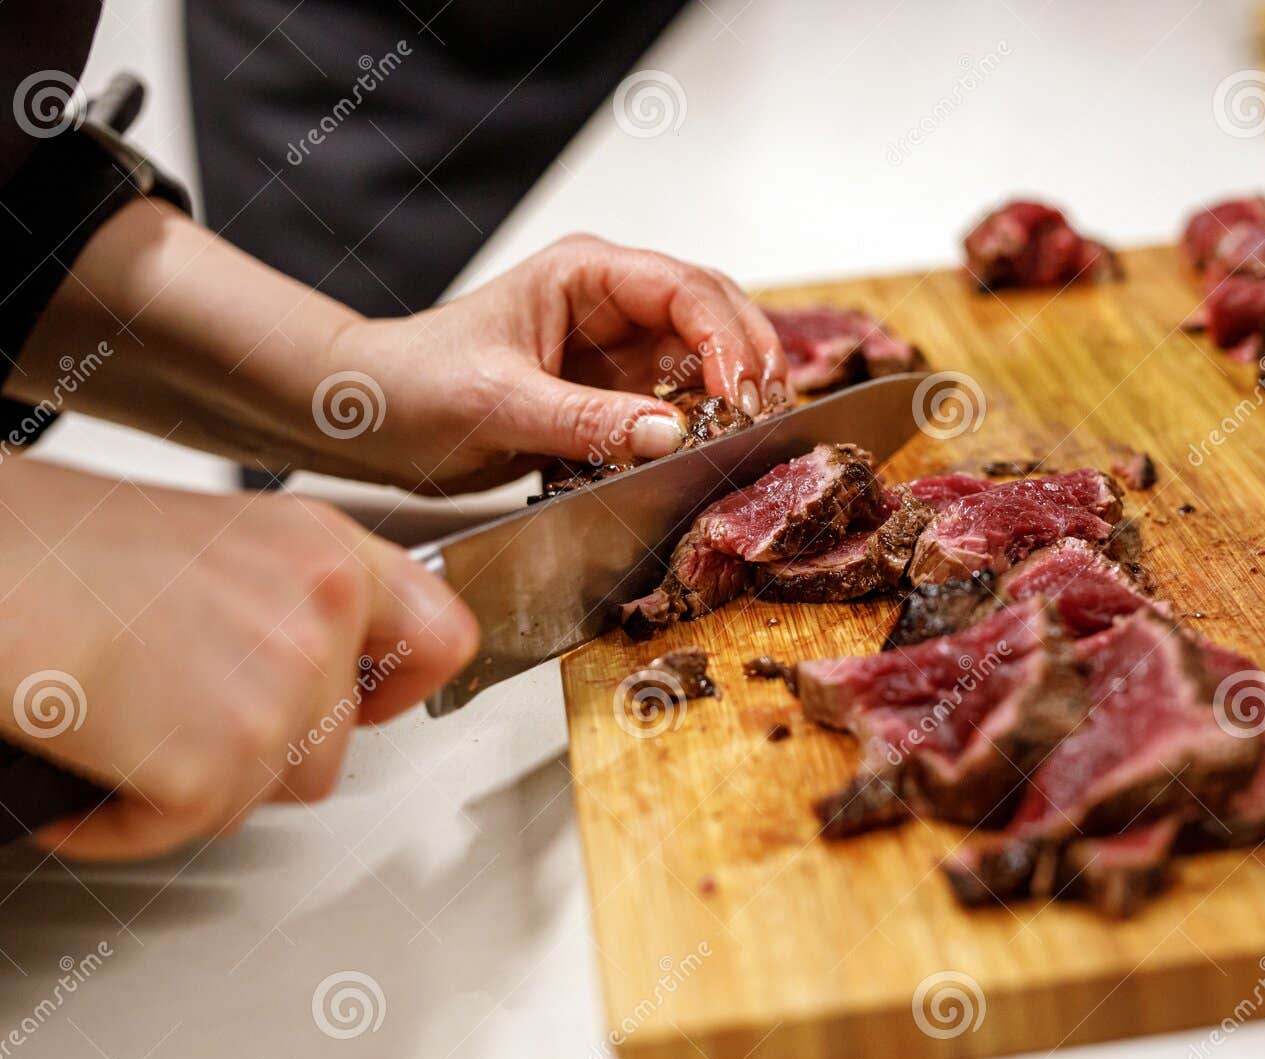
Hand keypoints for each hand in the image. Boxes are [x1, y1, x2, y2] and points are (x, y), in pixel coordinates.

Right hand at [0, 462, 477, 859]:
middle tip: (179, 716)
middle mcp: (321, 612)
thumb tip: (321, 666)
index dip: (400, 687)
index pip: (439, 636)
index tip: (370, 703)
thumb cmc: (58, 548)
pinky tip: (85, 762)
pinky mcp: (221, 761)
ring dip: (192, 783)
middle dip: (258, 751)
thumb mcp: (217, 540)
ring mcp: (282, 690)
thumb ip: (292, 598)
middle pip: (337, 742)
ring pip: (268, 792)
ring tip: (121, 726)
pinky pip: (189, 829)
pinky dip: (123, 820)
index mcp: (325, 549)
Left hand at [327, 233, 792, 491]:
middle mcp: (611, 305)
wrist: (373, 418)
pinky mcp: (614, 397)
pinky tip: (713, 451)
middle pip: (714, 315)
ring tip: (749, 435)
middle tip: (766, 415)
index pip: (685, 290)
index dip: (726, 339)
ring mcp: (617, 351)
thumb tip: (671, 433)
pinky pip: (679, 405)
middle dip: (748, 361)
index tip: (742, 393)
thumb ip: (586, 421)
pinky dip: (703, 427)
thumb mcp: (499, 404)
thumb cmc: (414, 384)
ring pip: (705, 361)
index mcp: (586, 275)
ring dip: (733, 395)